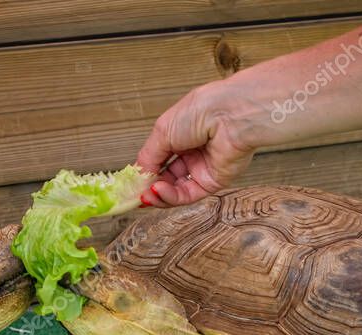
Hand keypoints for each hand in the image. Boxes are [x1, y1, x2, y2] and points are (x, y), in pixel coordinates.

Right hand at [136, 82, 256, 206]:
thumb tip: (138, 176)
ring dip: (158, 194)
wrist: (231, 116)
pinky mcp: (214, 182)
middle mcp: (192, 151)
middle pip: (165, 178)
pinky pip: (188, 194)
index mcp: (180, 134)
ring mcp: (203, 168)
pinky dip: (171, 195)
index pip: (158, 159)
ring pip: (175, 190)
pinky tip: (159, 191)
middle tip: (135, 194)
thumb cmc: (200, 112)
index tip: (130, 184)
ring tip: (146, 194)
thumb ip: (148, 157)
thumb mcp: (162, 131)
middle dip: (149, 187)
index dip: (144, 172)